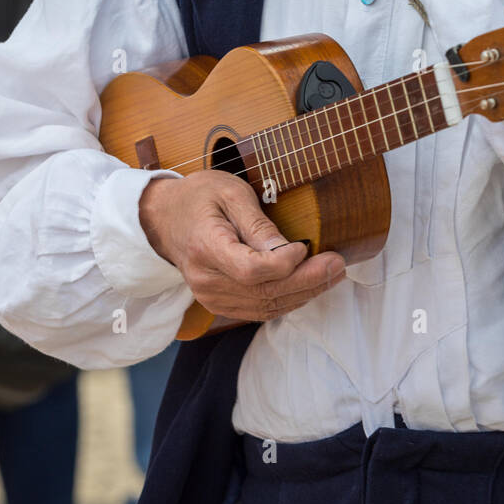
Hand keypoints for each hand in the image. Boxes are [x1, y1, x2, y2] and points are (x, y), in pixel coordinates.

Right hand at [139, 169, 346, 321]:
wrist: (166, 219)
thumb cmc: (200, 198)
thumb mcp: (229, 193)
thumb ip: (257, 223)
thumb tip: (287, 250)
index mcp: (206, 247)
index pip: (250, 269)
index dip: (284, 264)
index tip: (306, 247)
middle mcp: (206, 279)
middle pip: (264, 292)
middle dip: (308, 281)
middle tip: (338, 264)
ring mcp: (211, 297)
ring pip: (266, 306)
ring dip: (305, 293)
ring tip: (333, 274)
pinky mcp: (220, 304)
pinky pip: (259, 310)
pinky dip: (288, 300)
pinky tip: (309, 285)